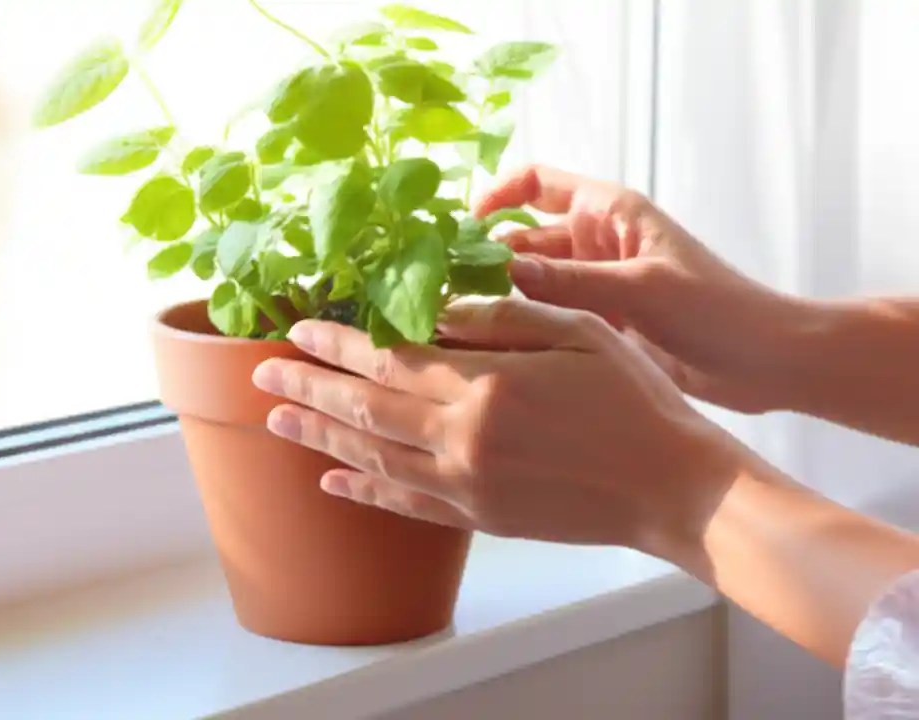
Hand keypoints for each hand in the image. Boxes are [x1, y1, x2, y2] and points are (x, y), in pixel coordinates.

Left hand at [250, 300, 746, 556]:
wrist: (673, 487)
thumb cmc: (633, 399)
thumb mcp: (575, 331)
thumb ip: (498, 319)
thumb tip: (432, 306)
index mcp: (482, 384)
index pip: (388, 356)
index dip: (337, 342)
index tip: (299, 328)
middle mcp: (460, 437)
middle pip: (363, 407)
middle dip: (308, 385)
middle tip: (262, 372)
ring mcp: (465, 483)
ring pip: (370, 456)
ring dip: (318, 434)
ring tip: (276, 418)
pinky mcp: (477, 517)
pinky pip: (403, 502)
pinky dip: (360, 491)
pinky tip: (329, 480)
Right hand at [470, 165, 808, 413]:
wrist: (766, 362)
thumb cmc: (717, 309)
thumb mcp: (641, 289)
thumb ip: (571, 282)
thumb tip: (501, 272)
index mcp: (610, 212)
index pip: (537, 183)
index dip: (497, 194)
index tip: (462, 224)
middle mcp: (596, 242)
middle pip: (523, 238)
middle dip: (486, 256)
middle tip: (444, 287)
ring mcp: (595, 284)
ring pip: (530, 282)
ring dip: (499, 295)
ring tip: (457, 321)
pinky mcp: (598, 322)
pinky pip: (547, 316)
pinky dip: (521, 325)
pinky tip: (489, 346)